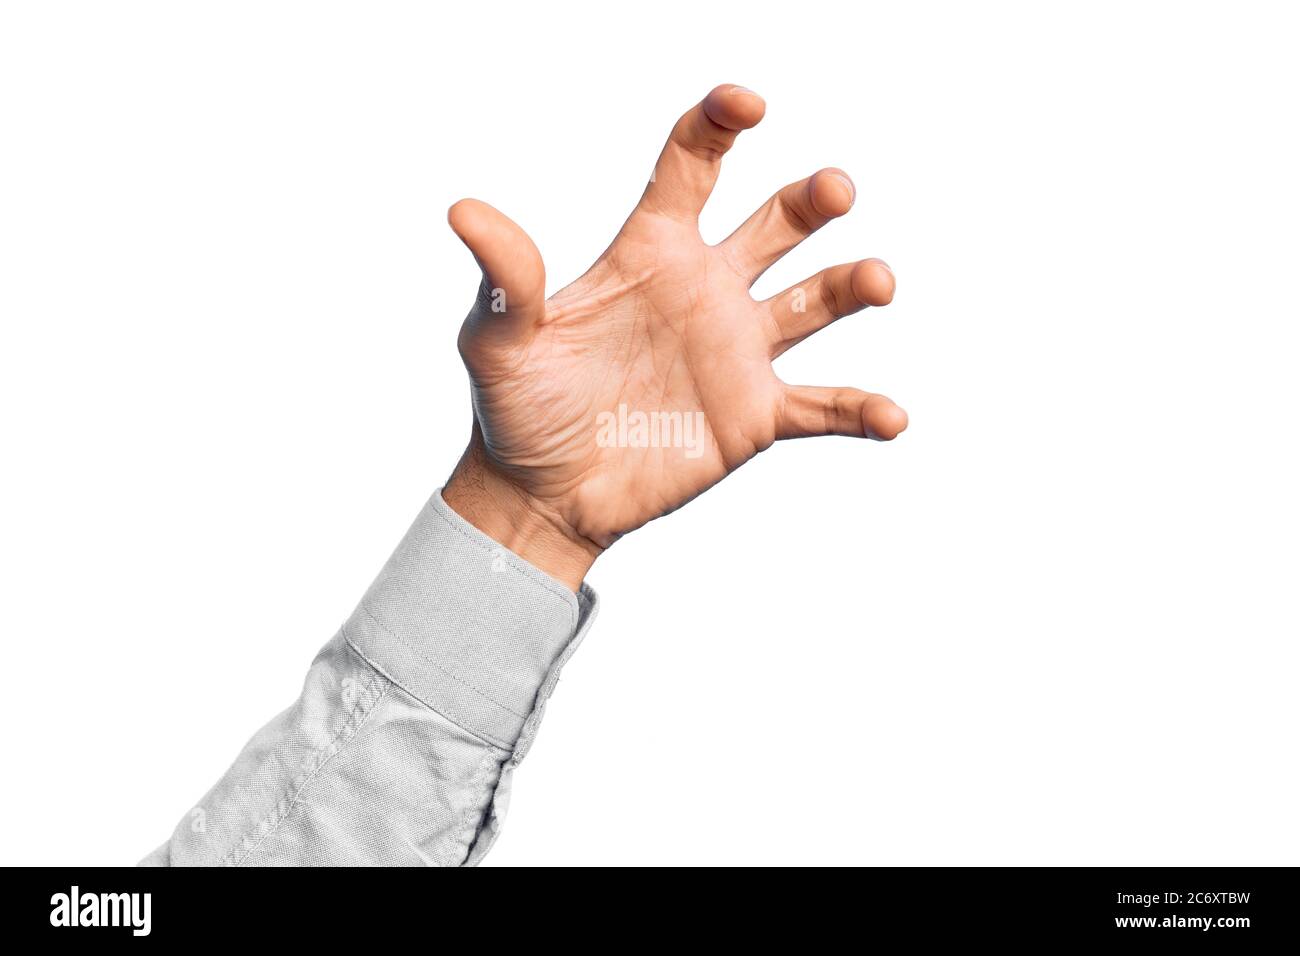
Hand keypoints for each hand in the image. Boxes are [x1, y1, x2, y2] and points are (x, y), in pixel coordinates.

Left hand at [443, 84, 905, 588]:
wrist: (542, 494)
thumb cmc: (517, 408)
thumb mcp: (497, 342)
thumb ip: (504, 281)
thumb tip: (464, 211)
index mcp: (650, 252)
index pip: (691, 166)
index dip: (718, 125)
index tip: (745, 103)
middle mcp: (706, 289)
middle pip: (776, 222)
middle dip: (810, 201)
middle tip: (833, 192)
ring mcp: (737, 352)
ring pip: (814, 301)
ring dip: (850, 285)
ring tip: (874, 281)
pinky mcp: (756, 415)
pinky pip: (824, 407)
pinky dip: (862, 410)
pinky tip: (892, 418)